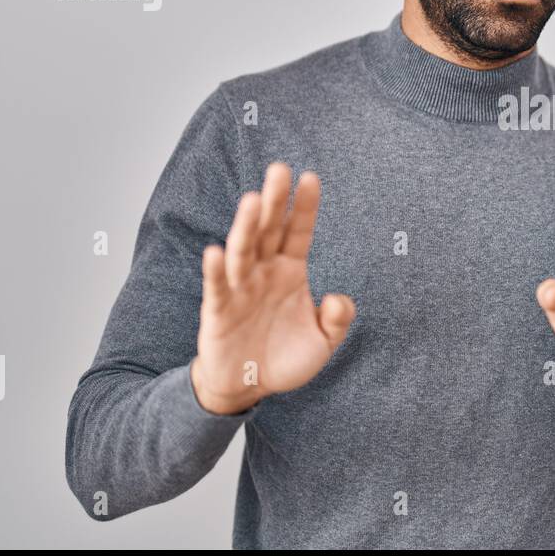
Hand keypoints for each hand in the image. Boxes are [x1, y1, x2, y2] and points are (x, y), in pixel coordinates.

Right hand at [191, 161, 356, 414]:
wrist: (250, 387)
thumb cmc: (285, 357)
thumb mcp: (323, 342)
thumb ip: (337, 320)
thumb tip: (339, 299)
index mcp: (290, 271)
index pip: (298, 232)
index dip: (304, 207)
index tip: (310, 177)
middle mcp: (264, 272)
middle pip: (270, 230)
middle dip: (274, 201)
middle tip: (279, 168)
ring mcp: (240, 288)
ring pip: (243, 251)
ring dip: (247, 227)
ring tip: (252, 200)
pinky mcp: (218, 310)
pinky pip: (217, 287)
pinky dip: (215, 270)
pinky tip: (215, 251)